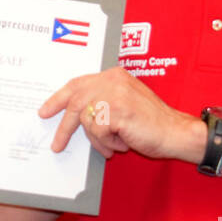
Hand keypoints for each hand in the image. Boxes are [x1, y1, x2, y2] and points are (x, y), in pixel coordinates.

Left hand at [37, 66, 204, 159]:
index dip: (58, 98)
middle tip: (58, 144)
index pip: (77, 83)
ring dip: (98, 139)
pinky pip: (98, 132)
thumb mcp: (124, 104)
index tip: (45, 111)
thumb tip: (73, 113)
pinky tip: (123, 144)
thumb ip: (102, 101)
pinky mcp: (117, 111)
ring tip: (113, 145)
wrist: (176, 133)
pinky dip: (107, 143)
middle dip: (64, 126)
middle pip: (75, 101)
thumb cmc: (151, 123)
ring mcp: (115, 94)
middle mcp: (112, 80)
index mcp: (113, 75)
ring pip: (86, 121)